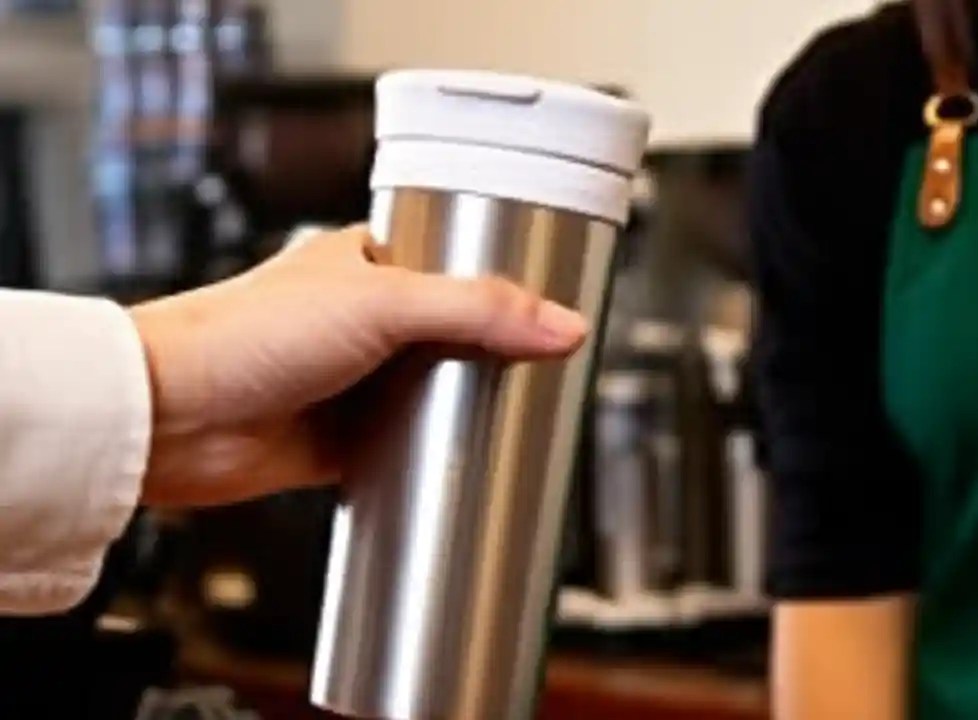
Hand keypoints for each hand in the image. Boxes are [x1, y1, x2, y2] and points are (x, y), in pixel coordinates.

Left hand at [129, 225, 587, 507]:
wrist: (172, 416)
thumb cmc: (243, 334)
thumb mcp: (383, 303)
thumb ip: (479, 309)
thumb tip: (561, 325)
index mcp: (370, 264)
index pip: (459, 265)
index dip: (507, 285)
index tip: (554, 306)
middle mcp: (364, 320)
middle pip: (456, 335)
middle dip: (495, 355)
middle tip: (546, 369)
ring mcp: (355, 380)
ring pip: (434, 393)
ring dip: (464, 408)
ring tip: (517, 418)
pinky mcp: (343, 438)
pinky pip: (405, 446)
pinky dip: (431, 455)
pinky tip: (462, 460)